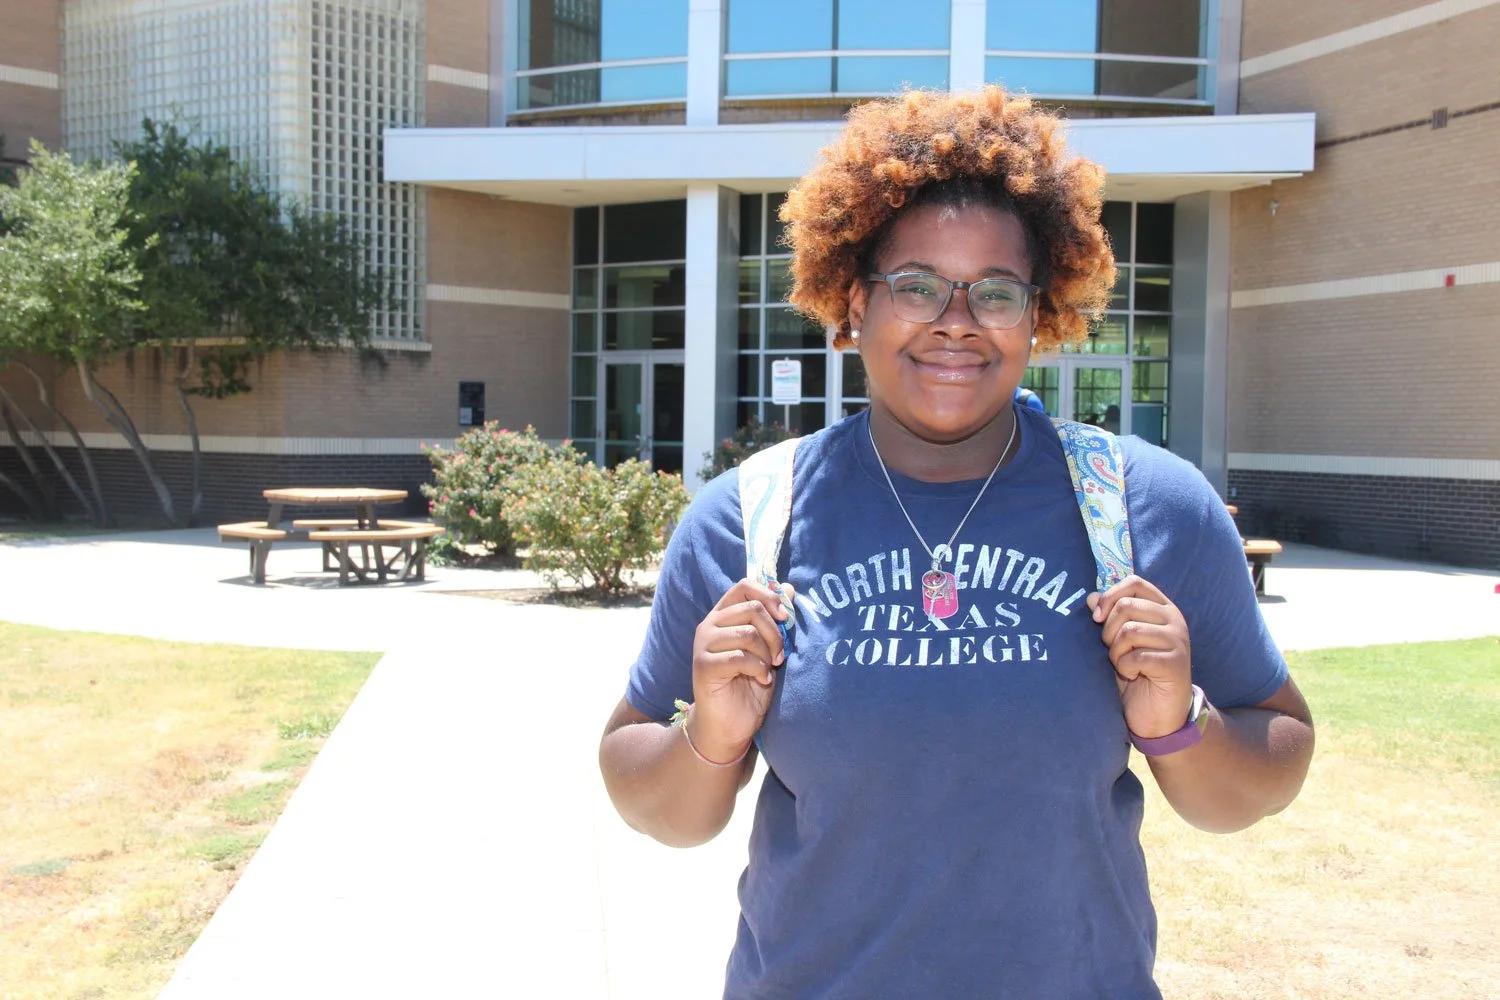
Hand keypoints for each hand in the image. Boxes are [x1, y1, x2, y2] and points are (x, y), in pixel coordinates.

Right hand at [690, 578, 792, 760]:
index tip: (785, 617)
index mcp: (724, 616)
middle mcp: (710, 625)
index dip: (769, 596)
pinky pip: (739, 657)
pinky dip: (758, 669)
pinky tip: (761, 679)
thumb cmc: (750, 686)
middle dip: (775, 633)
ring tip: (768, 669)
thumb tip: (790, 588)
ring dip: (766, 653)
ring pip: (748, 633)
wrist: (730, 725)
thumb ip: (776, 621)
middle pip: (752, 609)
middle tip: (780, 656)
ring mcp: (703, 645)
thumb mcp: (769, 650)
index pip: (744, 586)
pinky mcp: (703, 666)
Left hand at [1087, 575, 1192, 739]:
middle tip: (1113, 650)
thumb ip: (1108, 617)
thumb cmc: (1136, 674)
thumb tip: (1091, 596)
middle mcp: (1174, 619)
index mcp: (1161, 608)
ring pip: (1129, 631)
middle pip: (1127, 606)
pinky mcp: (1176, 663)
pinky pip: (1136, 657)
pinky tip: (1132, 675)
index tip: (1096, 618)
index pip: (1134, 583)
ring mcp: (1178, 640)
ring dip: (1116, 652)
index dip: (1110, 596)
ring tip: (1122, 664)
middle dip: (1108, 631)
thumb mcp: (1117, 642)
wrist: (1158, 714)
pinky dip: (1125, 668)